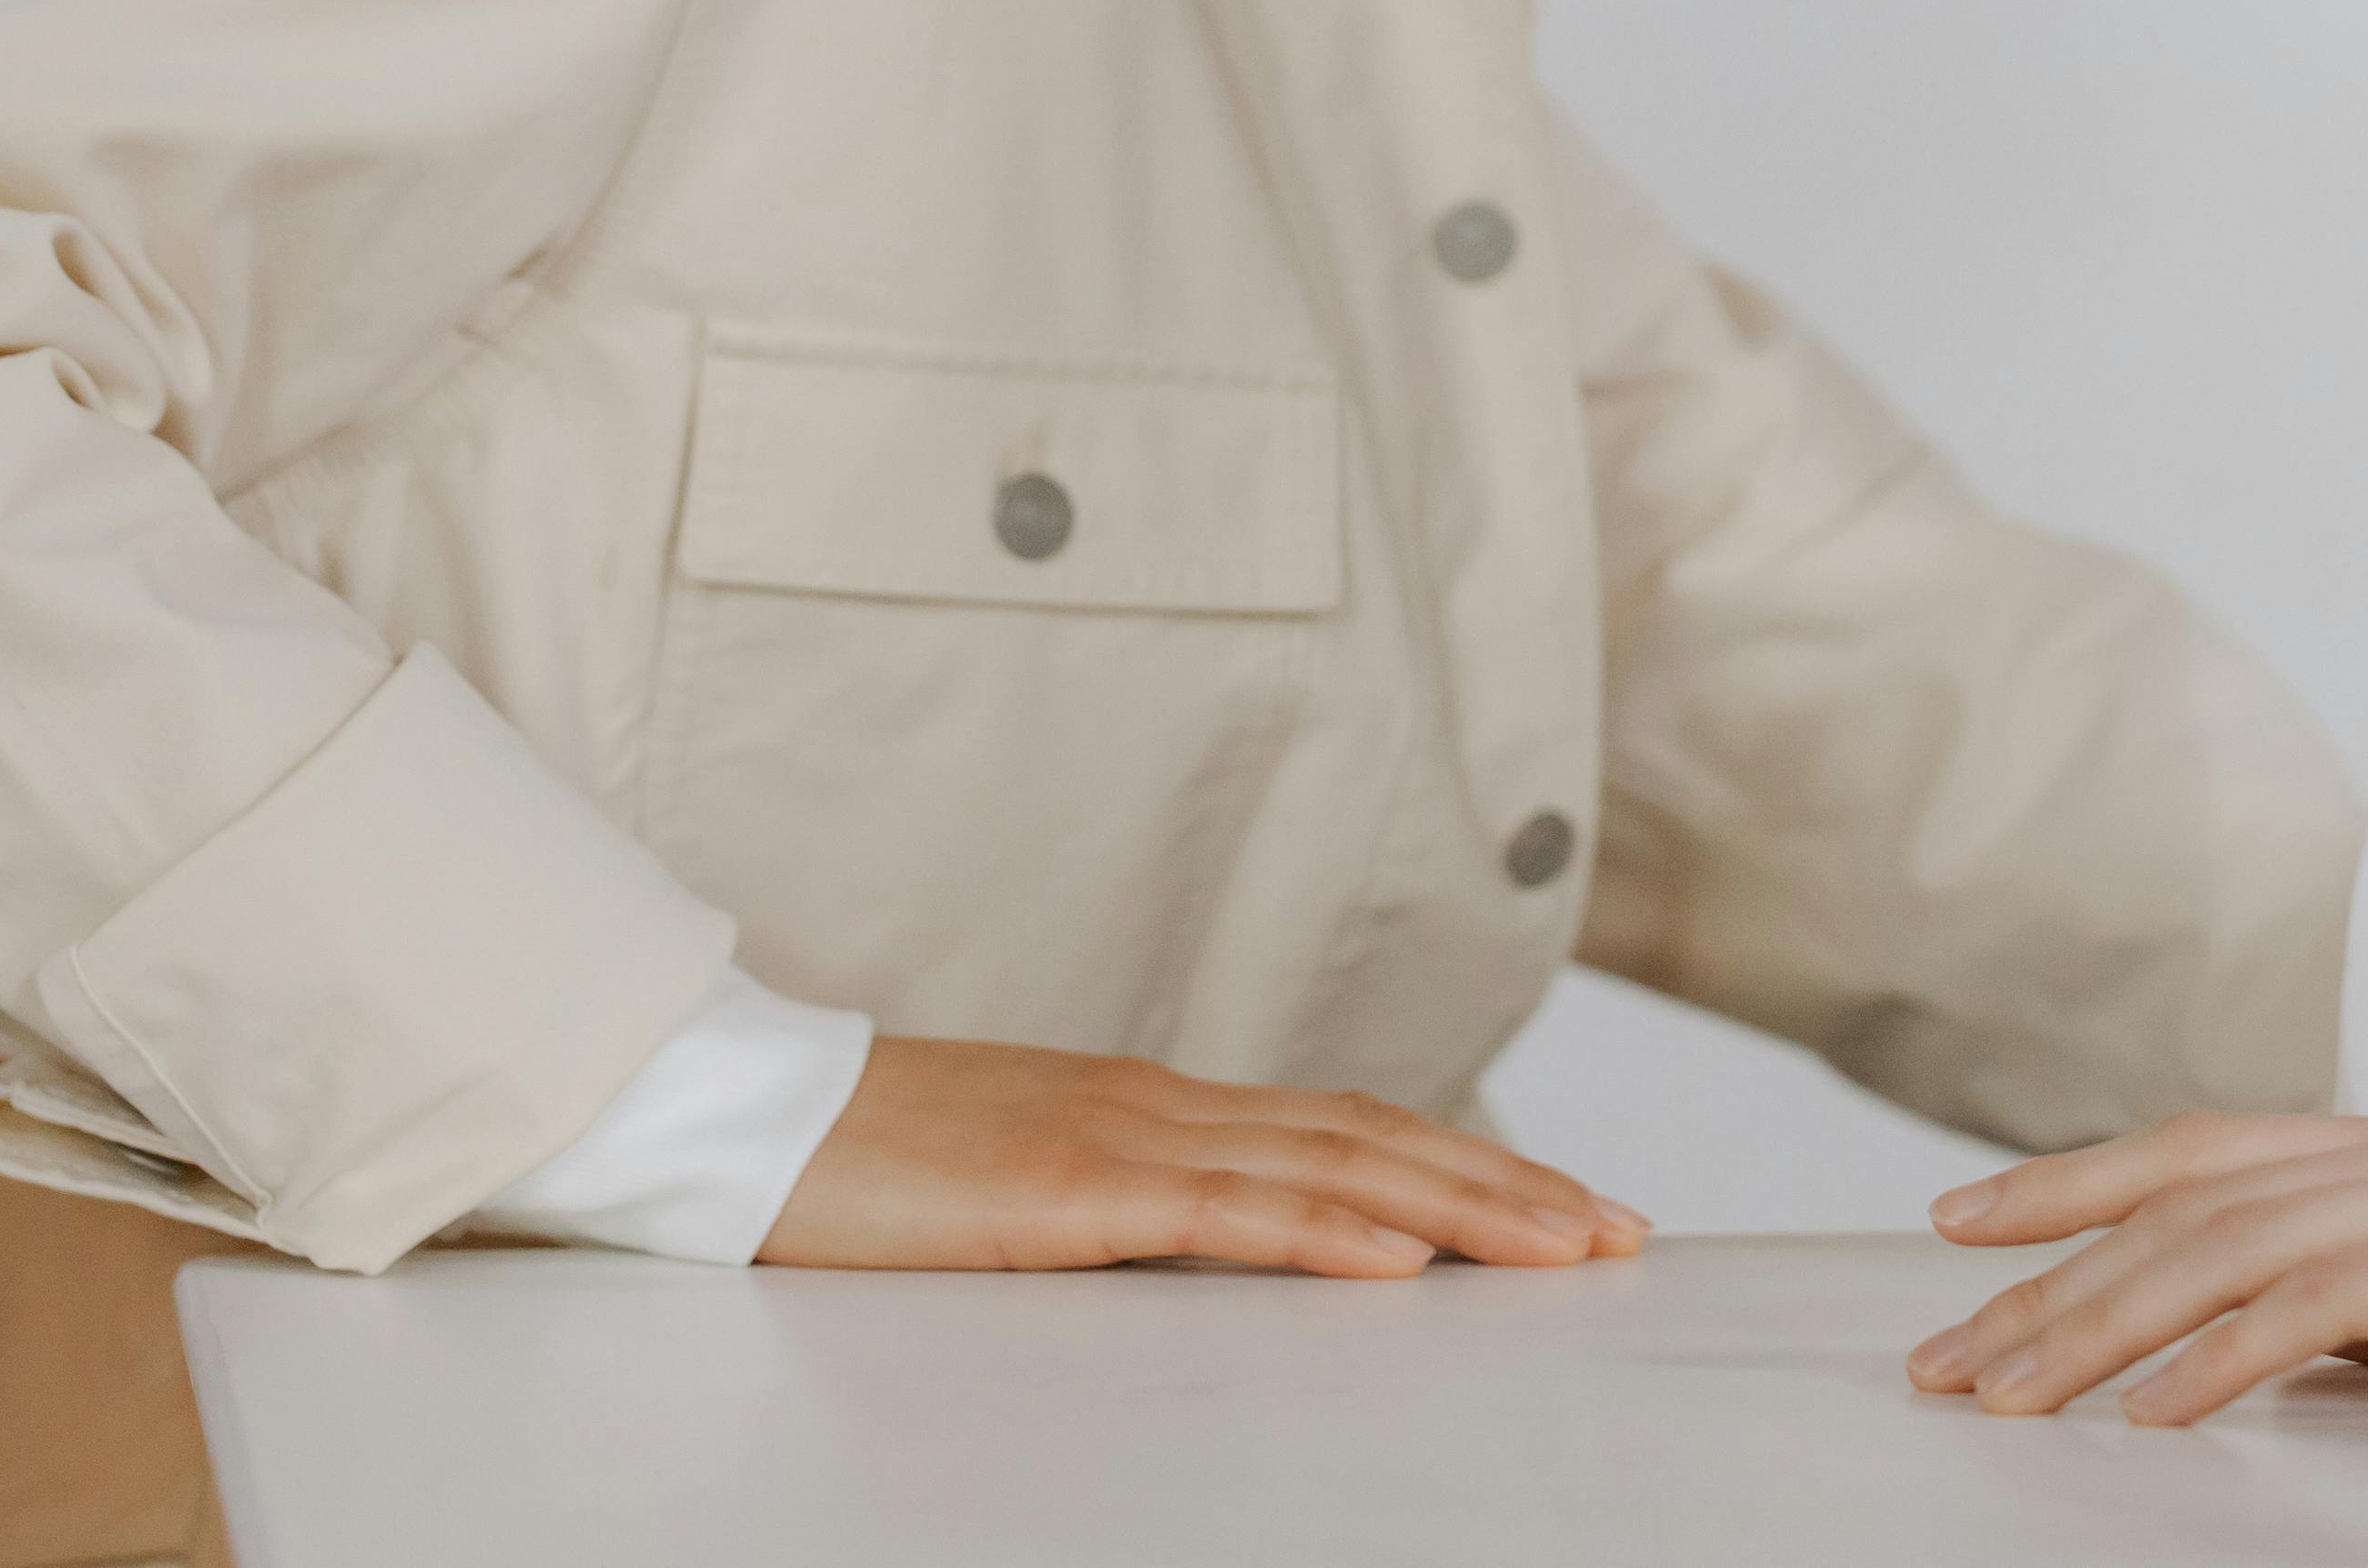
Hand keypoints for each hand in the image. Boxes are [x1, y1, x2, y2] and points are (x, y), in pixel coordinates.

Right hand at [755, 1037, 1645, 1277]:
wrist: (748, 1116)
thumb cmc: (866, 1165)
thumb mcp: (1021, 1189)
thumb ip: (1119, 1209)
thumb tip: (1205, 1254)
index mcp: (1155, 1108)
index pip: (1347, 1131)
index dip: (1464, 1164)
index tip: (1562, 1207)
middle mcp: (1164, 1106)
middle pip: (1375, 1139)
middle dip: (1509, 1189)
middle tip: (1619, 1234)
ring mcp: (1122, 1140)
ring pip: (1334, 1168)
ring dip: (1464, 1209)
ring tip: (1565, 1246)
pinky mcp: (1070, 1190)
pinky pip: (1226, 1214)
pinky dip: (1329, 1231)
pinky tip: (1403, 1261)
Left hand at [1902, 1110, 2367, 1426]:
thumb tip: (2276, 1326)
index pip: (2205, 1147)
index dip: (2073, 1179)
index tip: (1959, 1219)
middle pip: (2190, 1206)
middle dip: (2051, 1283)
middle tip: (1947, 1360)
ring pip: (2232, 1247)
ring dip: (2102, 1326)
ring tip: (2010, 1396)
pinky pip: (2324, 1303)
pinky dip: (2225, 1355)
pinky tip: (2153, 1410)